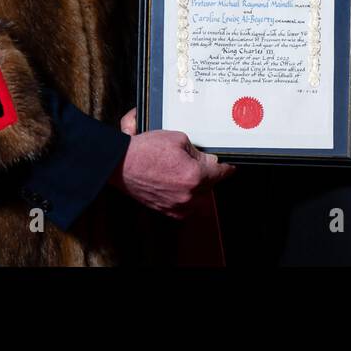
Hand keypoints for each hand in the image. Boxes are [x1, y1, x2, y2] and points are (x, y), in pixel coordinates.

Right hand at [110, 109, 233, 218]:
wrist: (120, 165)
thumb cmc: (144, 151)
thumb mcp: (178, 139)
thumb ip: (199, 151)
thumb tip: (208, 159)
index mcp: (194, 176)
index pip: (222, 172)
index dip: (227, 166)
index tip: (230, 164)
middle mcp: (188, 196)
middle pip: (211, 184)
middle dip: (207, 173)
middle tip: (196, 161)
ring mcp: (178, 206)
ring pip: (199, 196)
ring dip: (197, 185)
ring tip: (181, 171)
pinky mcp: (168, 212)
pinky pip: (186, 204)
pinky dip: (185, 194)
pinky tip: (174, 181)